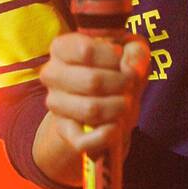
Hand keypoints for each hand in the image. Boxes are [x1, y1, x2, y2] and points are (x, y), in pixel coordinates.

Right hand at [39, 31, 151, 160]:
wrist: (107, 102)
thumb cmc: (117, 69)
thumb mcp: (131, 51)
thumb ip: (136, 53)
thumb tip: (130, 68)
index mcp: (61, 48)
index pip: (86, 51)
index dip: (114, 58)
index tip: (121, 60)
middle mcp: (51, 74)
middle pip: (93, 81)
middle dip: (122, 84)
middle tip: (129, 85)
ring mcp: (55, 103)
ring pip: (92, 110)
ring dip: (119, 107)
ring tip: (124, 103)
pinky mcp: (64, 131)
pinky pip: (82, 140)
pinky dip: (105, 136)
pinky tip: (115, 127)